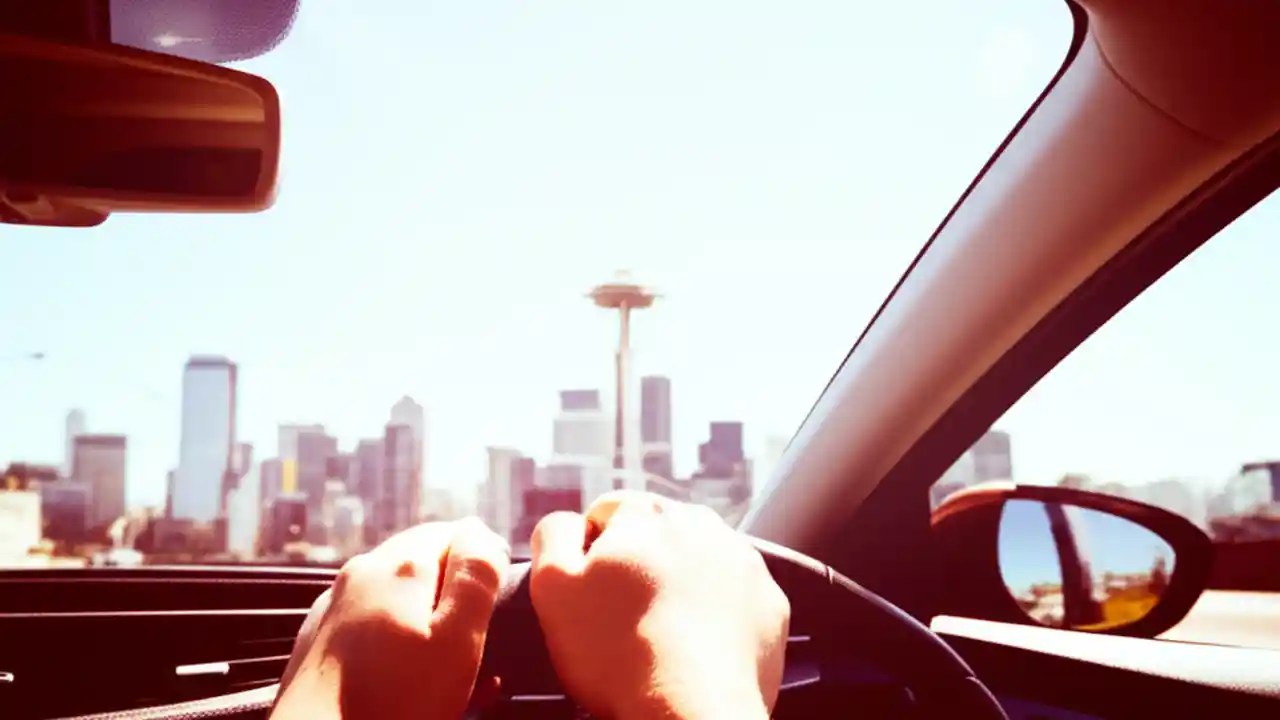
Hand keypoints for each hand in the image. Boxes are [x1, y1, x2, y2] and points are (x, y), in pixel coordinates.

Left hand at [271, 518, 509, 719]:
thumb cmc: (391, 704)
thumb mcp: (456, 638)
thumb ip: (475, 576)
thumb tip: (481, 529)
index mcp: (398, 564)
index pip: (460, 531)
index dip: (486, 566)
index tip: (495, 611)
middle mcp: (361, 574)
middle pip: (428, 563)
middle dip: (458, 598)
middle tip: (479, 647)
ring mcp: (335, 607)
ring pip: (401, 600)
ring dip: (432, 627)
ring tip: (453, 678)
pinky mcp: (320, 643)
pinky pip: (375, 630)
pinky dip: (401, 647)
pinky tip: (414, 686)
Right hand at [529, 491, 789, 719]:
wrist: (693, 713)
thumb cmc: (617, 652)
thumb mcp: (554, 586)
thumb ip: (554, 535)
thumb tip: (570, 523)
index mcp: (647, 512)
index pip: (605, 514)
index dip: (589, 556)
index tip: (591, 597)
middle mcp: (702, 523)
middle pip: (655, 535)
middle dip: (638, 567)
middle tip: (623, 621)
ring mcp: (744, 562)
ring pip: (697, 564)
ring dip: (678, 587)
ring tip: (660, 637)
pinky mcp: (770, 602)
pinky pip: (734, 598)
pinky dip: (716, 615)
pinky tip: (696, 648)